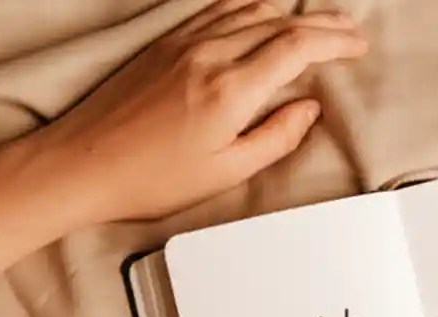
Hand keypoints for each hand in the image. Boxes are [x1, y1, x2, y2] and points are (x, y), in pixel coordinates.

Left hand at [22, 0, 366, 223]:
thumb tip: (308, 109)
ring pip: (250, 8)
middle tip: (351, 31)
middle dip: (323, 23)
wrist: (81, 164)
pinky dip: (251, 5)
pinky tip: (263, 11)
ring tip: (316, 21)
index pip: (297, 48)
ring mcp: (184, 43)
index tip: (357, 46)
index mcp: (230, 90)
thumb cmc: (149, 177)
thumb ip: (276, 136)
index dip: (334, 42)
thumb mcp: (226, 171)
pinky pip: (217, 9)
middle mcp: (209, 55)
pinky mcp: (164, 43)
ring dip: (290, 10)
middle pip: (280, 21)